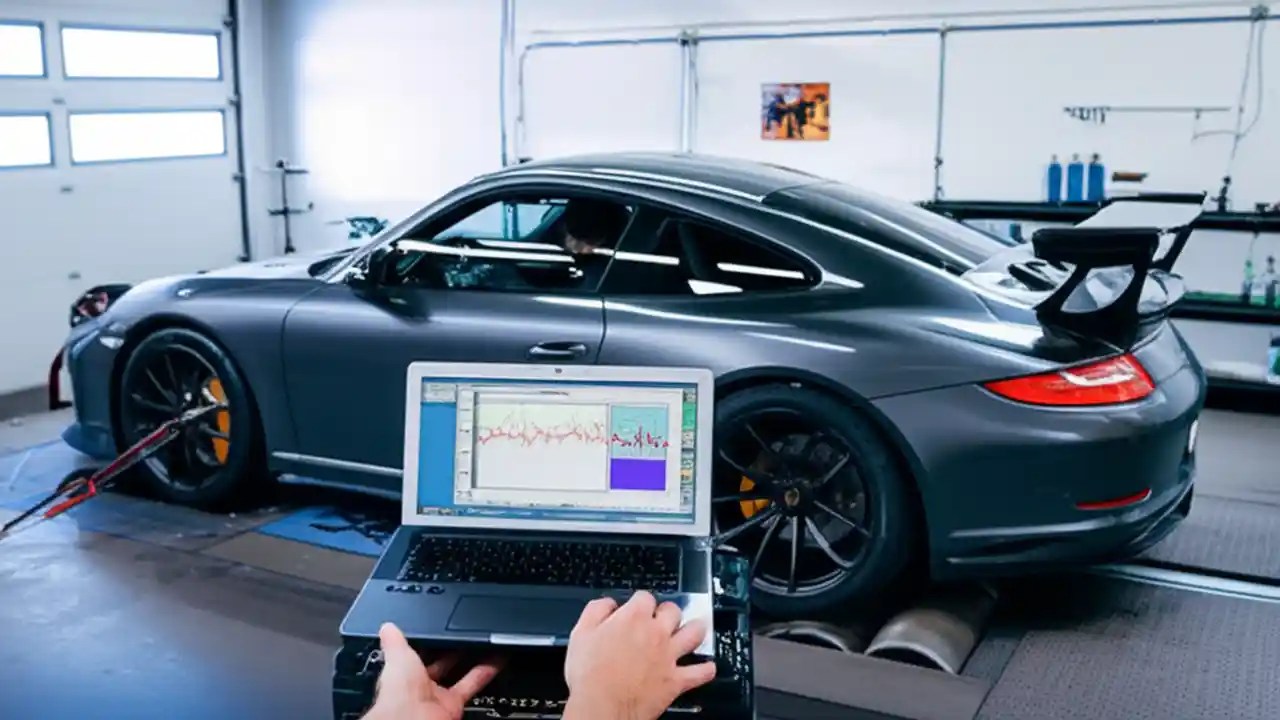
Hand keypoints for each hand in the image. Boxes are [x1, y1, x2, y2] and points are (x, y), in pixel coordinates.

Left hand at [362, 623, 504, 719]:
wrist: (411, 719)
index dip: (429, 643)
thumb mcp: (397, 656)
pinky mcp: (454, 704)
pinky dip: (487, 671)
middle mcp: (421, 686)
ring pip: (460, 673)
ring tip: (488, 641)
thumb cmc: (398, 692)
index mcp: (403, 673)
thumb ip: (395, 641)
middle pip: (442, 664)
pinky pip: (473, 684)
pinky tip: (497, 657)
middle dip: (454, 650)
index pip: (418, 654)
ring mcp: (438, 696)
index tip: (440, 631)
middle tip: (468, 634)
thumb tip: (387, 627)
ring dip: (475, 658)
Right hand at [563, 591, 716, 719]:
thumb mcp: (581, 633)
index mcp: (633, 618)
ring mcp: (669, 656)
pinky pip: (700, 673)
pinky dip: (706, 670)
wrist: (602, 707)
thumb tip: (607, 603)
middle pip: (673, 611)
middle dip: (668, 612)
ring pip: (694, 634)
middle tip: (663, 617)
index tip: (636, 606)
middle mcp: (656, 633)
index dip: (640, 601)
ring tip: (694, 628)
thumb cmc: (590, 676)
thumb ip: (596, 611)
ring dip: (696, 630)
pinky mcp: (676, 680)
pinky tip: (708, 667)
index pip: (645, 597)